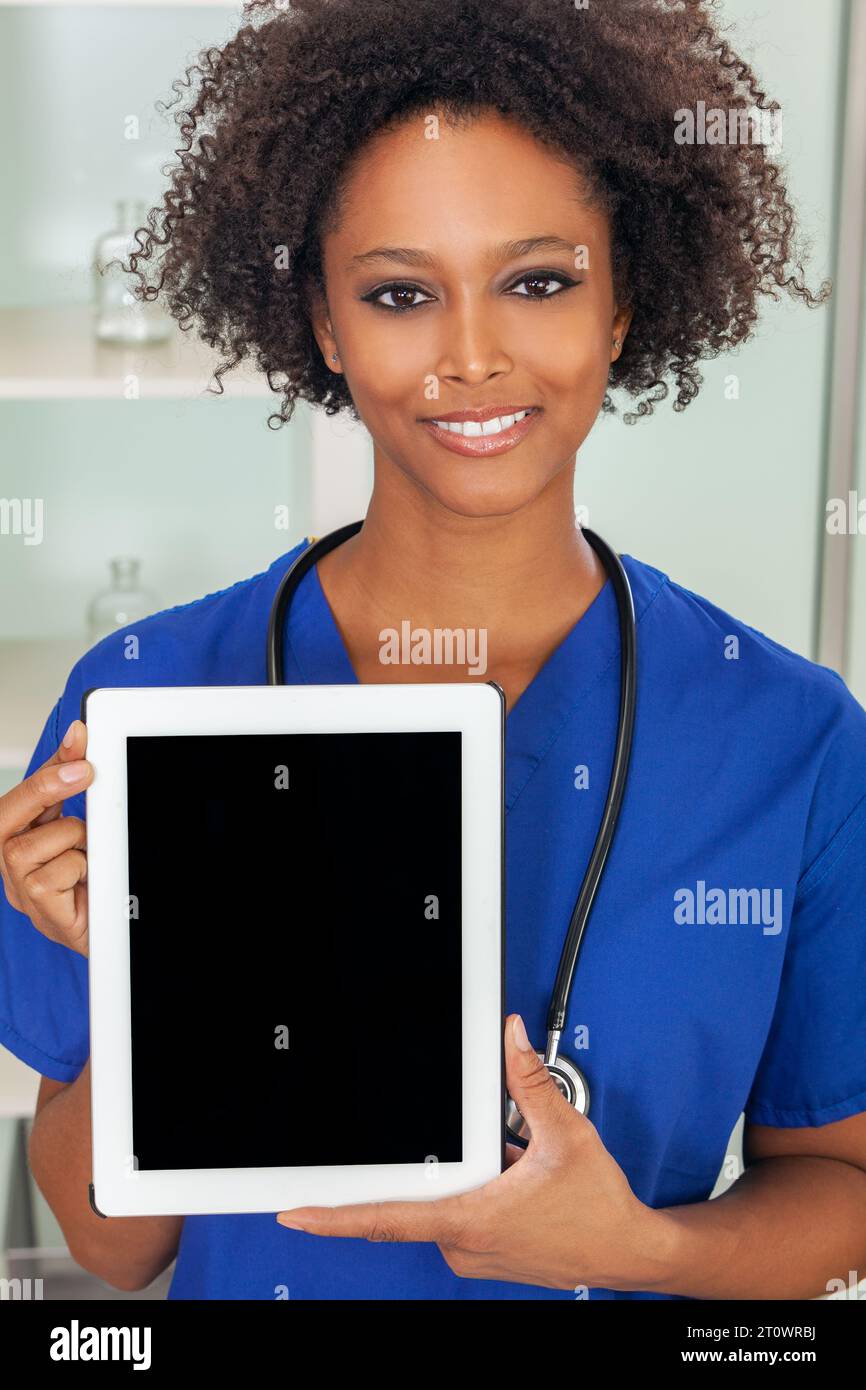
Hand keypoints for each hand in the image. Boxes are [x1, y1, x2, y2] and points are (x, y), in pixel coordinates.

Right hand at [0, 718, 92, 956]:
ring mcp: (18, 888)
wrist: (108, 929)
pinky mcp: (35, 908)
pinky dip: (76, 869)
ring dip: (71, 841)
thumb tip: (79, 736)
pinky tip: (85, 880)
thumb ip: (72, 783)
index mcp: (18, 834)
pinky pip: (49, 875)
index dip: (47, 765)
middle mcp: (9, 860)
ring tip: (87, 856)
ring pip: (31, 846)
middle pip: (3, 816)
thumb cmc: (90, 878)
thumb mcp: (79, 824)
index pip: (20, 794)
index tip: (80, 737)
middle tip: (85, 771)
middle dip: (44, 787)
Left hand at [276, 1014, 669, 1291]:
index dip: (333, 1215)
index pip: (385, 1217)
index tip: (295, 1210)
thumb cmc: (599, 1210)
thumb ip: (532, 1083)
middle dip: (443, 1163)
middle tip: (495, 1153)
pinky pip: (464, 1213)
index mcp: (470, 1218)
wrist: (628, 1252)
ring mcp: (474, 1252)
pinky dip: (480, 1189)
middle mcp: (464, 1243)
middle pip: (421, 1192)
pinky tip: (516, 1179)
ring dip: (469, 1175)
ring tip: (517, 1166)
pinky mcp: (486, 1254)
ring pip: (445, 1200)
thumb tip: (510, 1039)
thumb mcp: (566, 1134)